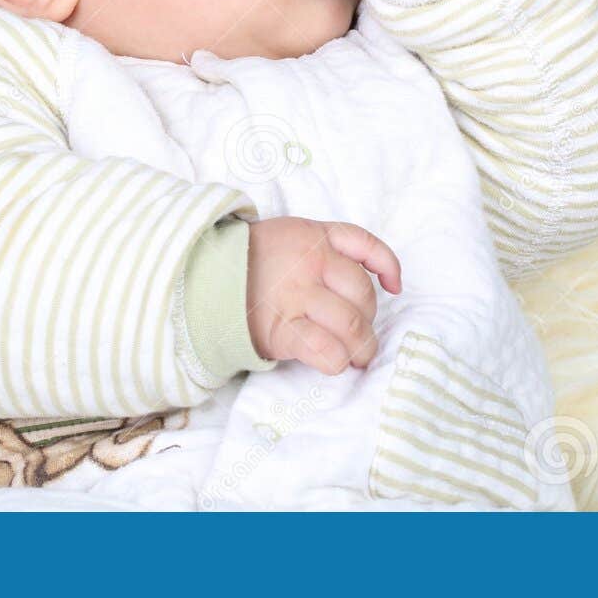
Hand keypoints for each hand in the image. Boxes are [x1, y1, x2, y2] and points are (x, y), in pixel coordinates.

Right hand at [245, 216, 402, 375]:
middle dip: (369, 320)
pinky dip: (337, 360)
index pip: (364, 244)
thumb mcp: (290, 235)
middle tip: (361, 335)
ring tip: (357, 357)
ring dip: (361, 347)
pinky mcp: (282, 329)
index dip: (388, 265)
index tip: (394, 286)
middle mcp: (310, 262)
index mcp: (314, 236)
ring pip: (351, 324)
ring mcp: (297, 295)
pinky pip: (324, 348)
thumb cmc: (253, 262)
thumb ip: (328, 246)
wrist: (202, 280)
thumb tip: (378, 279)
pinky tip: (337, 362)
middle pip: (363, 293)